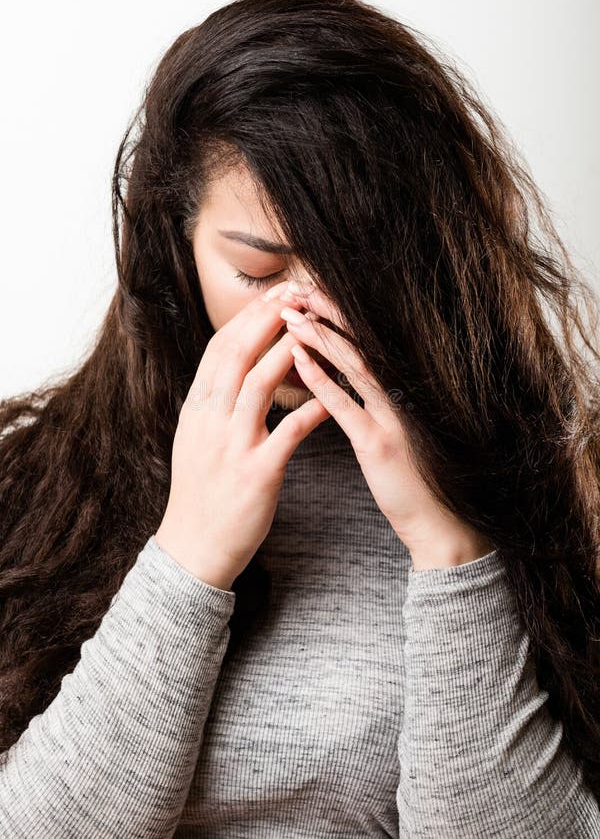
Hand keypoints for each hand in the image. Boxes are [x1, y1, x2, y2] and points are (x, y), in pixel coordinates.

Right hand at [154, 282, 330, 589]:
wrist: (195, 546)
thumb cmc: (200, 492)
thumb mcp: (193, 439)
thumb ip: (210, 402)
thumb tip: (228, 367)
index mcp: (195, 410)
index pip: (218, 349)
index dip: (247, 317)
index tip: (273, 294)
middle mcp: (210, 421)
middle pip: (237, 355)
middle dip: (267, 319)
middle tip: (296, 294)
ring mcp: (232, 446)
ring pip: (258, 384)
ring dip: (287, 350)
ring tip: (313, 327)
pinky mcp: (258, 473)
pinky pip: (290, 432)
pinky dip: (313, 408)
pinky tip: (334, 393)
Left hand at [278, 280, 493, 568]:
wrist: (442, 524)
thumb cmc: (416, 480)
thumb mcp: (398, 433)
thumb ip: (379, 403)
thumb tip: (352, 378)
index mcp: (402, 392)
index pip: (367, 342)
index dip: (339, 314)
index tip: (311, 293)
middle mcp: (401, 395)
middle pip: (360, 342)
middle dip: (327, 313)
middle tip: (296, 290)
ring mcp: (392, 416)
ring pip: (352, 364)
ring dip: (319, 336)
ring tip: (290, 314)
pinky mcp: (379, 443)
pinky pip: (344, 404)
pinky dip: (319, 378)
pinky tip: (297, 357)